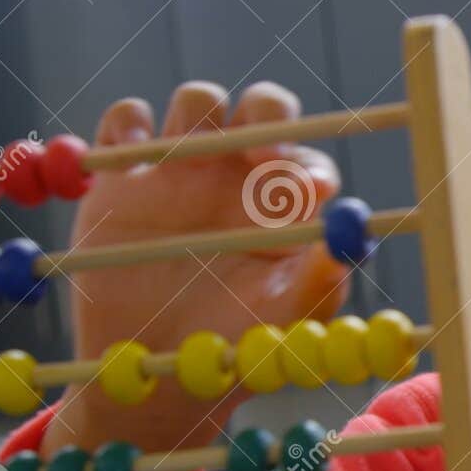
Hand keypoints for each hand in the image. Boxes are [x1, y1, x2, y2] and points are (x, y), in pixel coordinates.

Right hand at [31, 82, 348, 470]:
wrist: (150, 367)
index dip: (308, 164)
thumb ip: (318, 287)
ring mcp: (184, 169)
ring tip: (183, 158)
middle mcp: (243, 176)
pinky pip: (126, 122)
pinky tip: (129, 160)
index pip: (308, 160)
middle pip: (265, 109)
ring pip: (199, 103)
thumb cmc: (233, 345)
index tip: (302, 188)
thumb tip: (346, 250)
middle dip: (266, 111)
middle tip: (257, 152)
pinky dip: (127, 124)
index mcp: (287, 206)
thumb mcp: (280, 324)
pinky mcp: (124, 176)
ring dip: (197, 112)